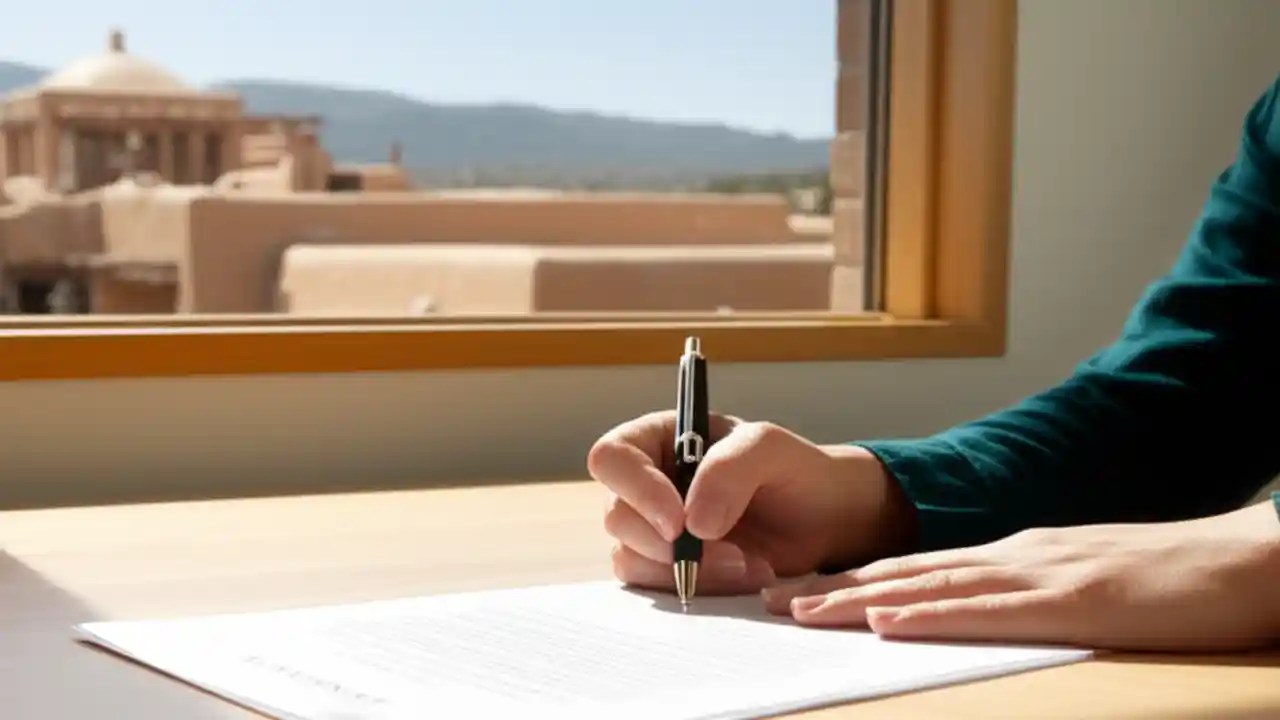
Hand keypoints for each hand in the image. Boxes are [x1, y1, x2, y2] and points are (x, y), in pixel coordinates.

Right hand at [587, 411, 915, 595]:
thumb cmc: (794, 470)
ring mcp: (655, 529)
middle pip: (616, 516)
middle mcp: (648, 483)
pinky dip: (699, 587)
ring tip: (748, 563)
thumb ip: (730, 469)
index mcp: (661, 438)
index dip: (636, 490)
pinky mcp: (669, 567)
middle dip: (669, 544)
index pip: (612, 457)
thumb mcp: (771, 448)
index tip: (678, 522)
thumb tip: (692, 523)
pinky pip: (656, 585)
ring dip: (689, 570)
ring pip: (631, 557)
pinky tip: (745, 575)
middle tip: (728, 552)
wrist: (824, 520)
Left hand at [764, 500, 1279, 650]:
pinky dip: (929, 612)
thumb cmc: (1168, 580)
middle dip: (835, 588)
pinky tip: (887, 618)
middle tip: (771, 600)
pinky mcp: (1070, 600)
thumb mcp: (1082, 582)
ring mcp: (1040, 573)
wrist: (1245, 561)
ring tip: (802, 610)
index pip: (919, 567)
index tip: (802, 593)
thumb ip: (1028, 592)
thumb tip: (977, 607)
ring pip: (929, 585)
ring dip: (860, 599)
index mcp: (1016, 555)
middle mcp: (1014, 556)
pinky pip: (985, 608)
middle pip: (907, 571)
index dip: (855, 580)